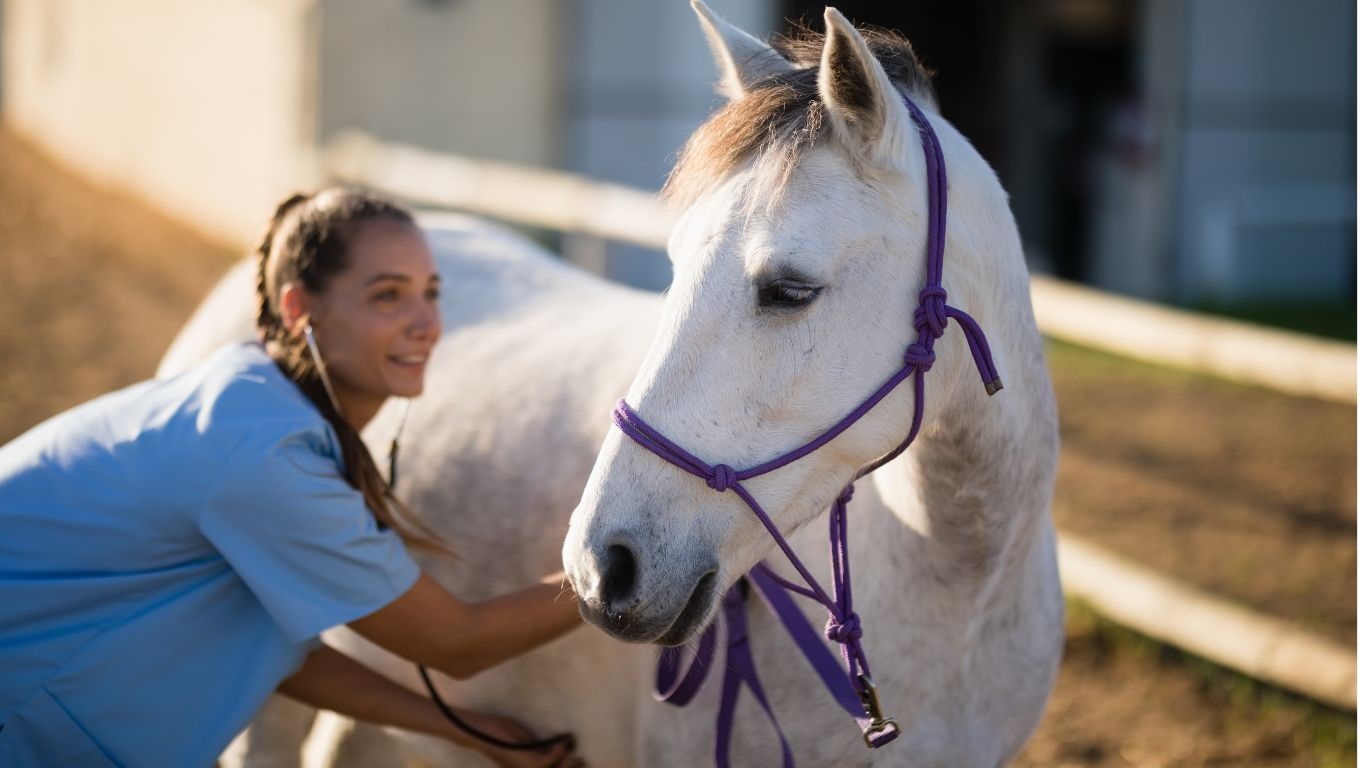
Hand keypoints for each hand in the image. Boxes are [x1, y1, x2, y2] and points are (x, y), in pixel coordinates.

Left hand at [451, 712, 583, 767]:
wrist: (482, 731)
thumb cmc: (502, 734)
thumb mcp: (527, 741)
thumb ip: (542, 747)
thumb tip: (563, 745)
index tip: (584, 763)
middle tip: (585, 762)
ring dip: (568, 765)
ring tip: (576, 756)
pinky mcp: (524, 761)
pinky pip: (546, 762)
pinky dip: (557, 752)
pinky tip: (562, 742)